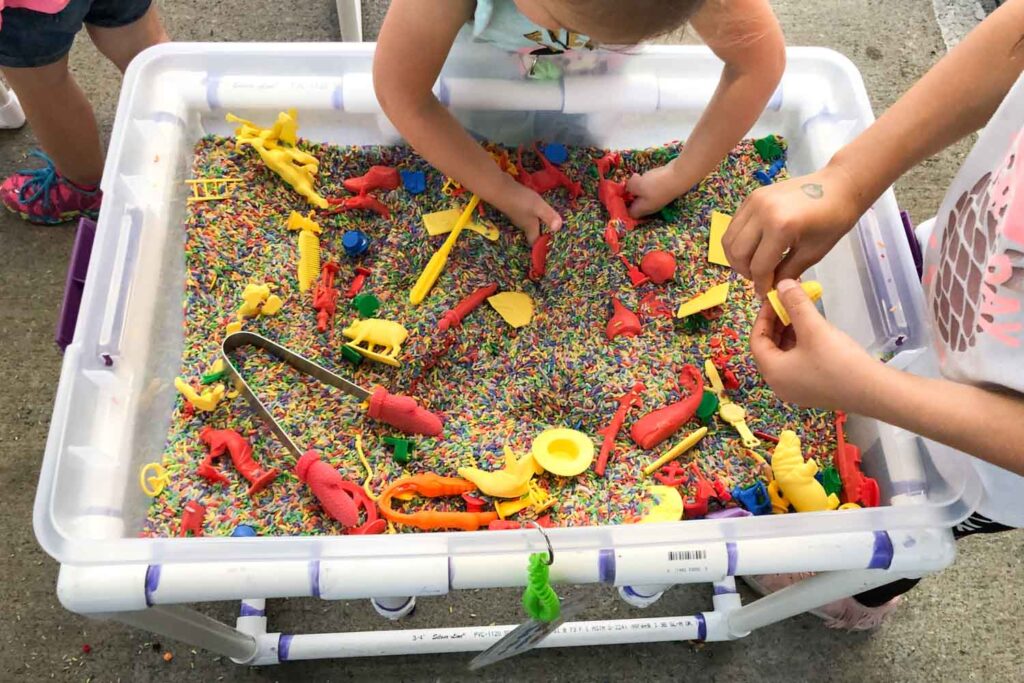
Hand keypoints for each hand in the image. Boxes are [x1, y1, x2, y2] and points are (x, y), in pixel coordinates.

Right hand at [489, 178, 561, 244]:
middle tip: (552, 233)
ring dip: (536, 222)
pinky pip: (525, 212)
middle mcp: (522, 223)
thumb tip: (558, 228)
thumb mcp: (538, 207)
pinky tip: (536, 206)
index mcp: (529, 227)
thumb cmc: (519, 200)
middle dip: (540, 234)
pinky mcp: (513, 205)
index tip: (549, 248)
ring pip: (528, 222)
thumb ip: (549, 216)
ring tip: (547, 220)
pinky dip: (531, 212)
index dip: (541, 246)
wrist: (498, 188)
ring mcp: (516, 214)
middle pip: (532, 232)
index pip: (535, 241)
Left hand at [626, 164, 687, 217]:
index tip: (616, 196)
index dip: (621, 207)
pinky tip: (645, 176)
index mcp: (642, 209)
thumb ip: (629, 187)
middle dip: (629, 197)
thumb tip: (629, 186)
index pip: (629, 214)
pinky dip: (645, 184)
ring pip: (643, 196)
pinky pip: (650, 189)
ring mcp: (658, 198)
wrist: (680, 175)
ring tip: (634, 180)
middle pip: (636, 205)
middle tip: (624, 186)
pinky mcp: (663, 189)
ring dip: (637, 189)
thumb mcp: (637, 185)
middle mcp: (650, 207)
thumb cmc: (657, 184)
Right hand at [723, 164, 862, 296]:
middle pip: (737, 253)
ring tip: (753, 264)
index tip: (765, 293)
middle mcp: (761, 212)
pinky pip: (734, 226)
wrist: (838, 186)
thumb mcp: (813, 253)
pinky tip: (753, 248)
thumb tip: (770, 288)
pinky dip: (738, 241)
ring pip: (729, 239)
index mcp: (781, 227)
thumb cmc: (833, 220)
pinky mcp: (751, 197)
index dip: (761, 284)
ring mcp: (753, 202)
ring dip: (737, 258)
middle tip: (758, 278)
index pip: (759, 266)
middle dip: (745, 272)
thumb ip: (787, 273)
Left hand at [751, 279, 880, 411]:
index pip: (756, 339)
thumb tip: (782, 284)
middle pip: (769, 348)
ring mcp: (796, 389)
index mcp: (772, 371)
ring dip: (790, 333)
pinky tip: (814, 331)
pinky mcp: (813, 390)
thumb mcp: (814, 328)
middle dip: (777, 323)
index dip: (763, 316)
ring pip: (784, 355)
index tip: (775, 298)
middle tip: (788, 303)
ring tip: (802, 313)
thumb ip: (796, 304)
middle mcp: (779, 384)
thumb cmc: (838, 360)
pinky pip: (797, 363)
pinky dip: (800, 345)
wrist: (874, 391)